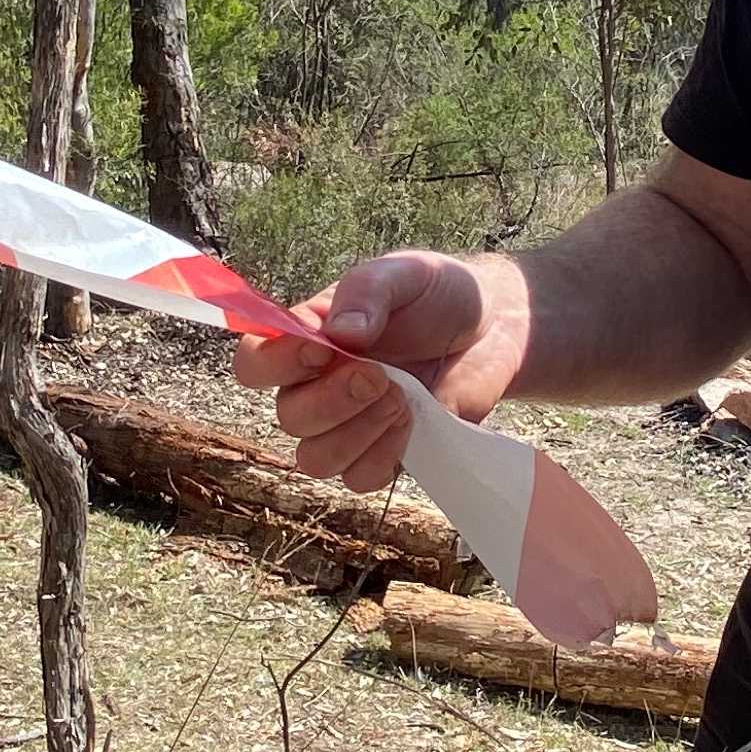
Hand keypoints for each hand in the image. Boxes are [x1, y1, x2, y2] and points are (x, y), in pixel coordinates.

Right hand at [230, 251, 530, 491]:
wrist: (495, 326)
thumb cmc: (438, 294)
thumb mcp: (405, 273)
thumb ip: (368, 292)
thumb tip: (339, 333)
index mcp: (306, 338)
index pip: (255, 363)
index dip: (276, 363)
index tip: (321, 350)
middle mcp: (316, 386)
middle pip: (287, 417)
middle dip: (332, 401)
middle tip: (381, 375)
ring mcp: (348, 425)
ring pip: (315, 458)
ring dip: (356, 434)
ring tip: (400, 399)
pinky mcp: (385, 453)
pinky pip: (360, 478)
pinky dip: (383, 456)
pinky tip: (412, 423)